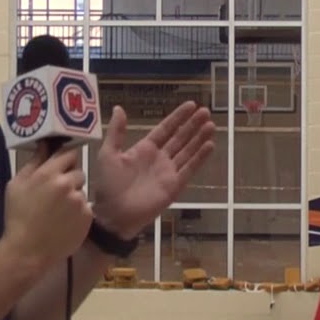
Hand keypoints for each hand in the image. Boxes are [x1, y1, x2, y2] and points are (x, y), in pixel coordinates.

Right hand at [1, 145, 93, 267]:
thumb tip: (45, 145)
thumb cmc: (17, 216)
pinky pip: (85, 207)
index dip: (65, 159)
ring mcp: (80, 201)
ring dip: (73, 196)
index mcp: (48, 173)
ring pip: (81, 190)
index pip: (68, 153)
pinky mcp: (87, 216)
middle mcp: (67, 184)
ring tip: (58, 211)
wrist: (27, 251)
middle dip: (69, 178)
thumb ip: (33, 162)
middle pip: (78, 171)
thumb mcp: (16, 185)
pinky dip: (78, 212)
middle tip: (56, 193)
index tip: (60, 166)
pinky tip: (65, 222)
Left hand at [92, 102, 216, 237]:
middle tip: (205, 111)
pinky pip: (190, 169)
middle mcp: (159, 158)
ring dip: (199, 138)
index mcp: (144, 149)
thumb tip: (119, 108)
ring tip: (211, 125)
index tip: (191, 105)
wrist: (114, 214)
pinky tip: (210, 145)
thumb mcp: (108, 154)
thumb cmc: (108, 185)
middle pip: (180, 138)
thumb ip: (116, 132)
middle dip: (192, 125)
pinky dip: (200, 157)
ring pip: (188, 151)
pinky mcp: (174, 186)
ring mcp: (168, 172)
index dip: (178, 117)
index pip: (166, 129)